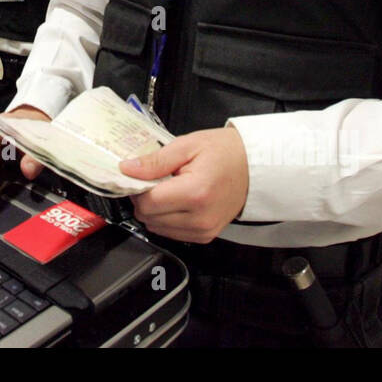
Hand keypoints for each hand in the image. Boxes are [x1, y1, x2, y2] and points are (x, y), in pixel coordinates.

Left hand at [119, 126, 249, 242]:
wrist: (254, 166)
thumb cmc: (225, 152)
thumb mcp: (187, 145)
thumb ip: (155, 161)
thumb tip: (127, 169)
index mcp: (195, 193)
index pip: (147, 203)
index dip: (137, 188)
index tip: (140, 175)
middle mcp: (200, 218)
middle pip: (149, 218)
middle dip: (145, 199)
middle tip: (155, 179)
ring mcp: (204, 231)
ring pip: (157, 229)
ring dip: (155, 210)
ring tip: (169, 189)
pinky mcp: (206, 236)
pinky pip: (172, 233)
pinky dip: (167, 218)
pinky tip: (177, 201)